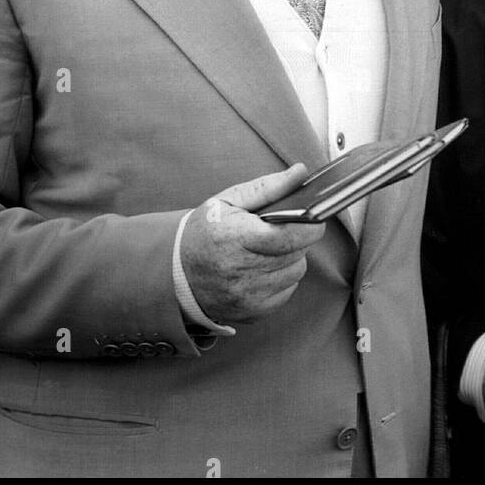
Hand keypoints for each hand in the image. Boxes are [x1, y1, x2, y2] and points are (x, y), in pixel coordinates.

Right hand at [180, 164, 325, 325]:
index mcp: (235, 238)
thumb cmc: (203, 231)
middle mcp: (241, 271)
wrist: (175, 271)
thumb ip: (267, 186)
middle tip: (277, 231)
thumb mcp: (228, 200)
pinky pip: (288, 290)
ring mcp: (247, 295)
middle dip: (296, 238)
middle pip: (298, 252)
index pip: (292, 234)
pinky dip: (282, 278)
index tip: (310, 217)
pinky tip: (262, 270)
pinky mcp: (252, 311)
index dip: (309, 224)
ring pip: (296, 271)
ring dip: (290, 258)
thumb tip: (300, 172)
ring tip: (267, 250)